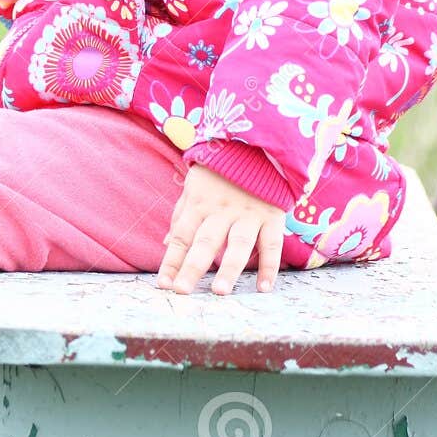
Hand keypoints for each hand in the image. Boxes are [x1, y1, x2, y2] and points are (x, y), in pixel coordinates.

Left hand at [157, 164, 285, 295]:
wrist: (258, 144)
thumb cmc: (220, 170)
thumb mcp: (194, 186)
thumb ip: (182, 215)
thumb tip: (167, 245)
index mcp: (200, 203)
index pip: (182, 236)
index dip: (171, 260)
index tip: (163, 284)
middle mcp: (222, 211)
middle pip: (205, 243)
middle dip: (193, 267)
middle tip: (183, 291)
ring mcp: (248, 214)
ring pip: (238, 245)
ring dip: (229, 269)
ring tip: (220, 292)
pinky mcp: (272, 216)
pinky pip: (272, 244)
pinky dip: (270, 266)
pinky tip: (265, 288)